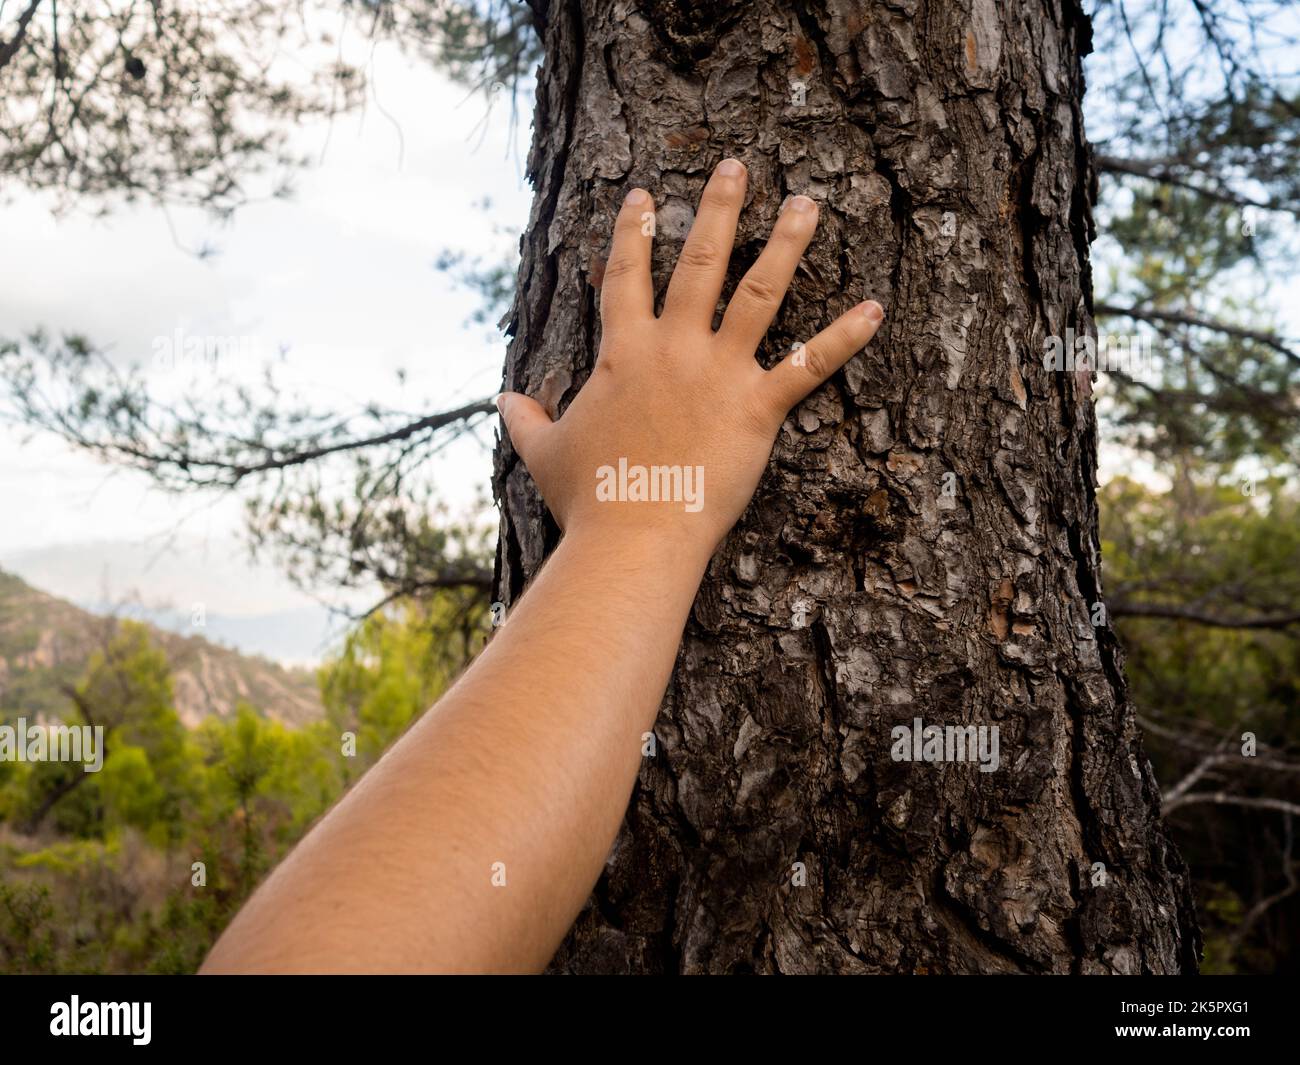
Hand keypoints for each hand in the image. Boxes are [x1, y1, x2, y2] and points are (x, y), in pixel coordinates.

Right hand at [497, 157, 884, 560]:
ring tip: (807, 204)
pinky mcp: (757, 407)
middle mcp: (674, 348)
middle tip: (737, 167)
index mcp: (623, 354)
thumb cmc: (589, 499)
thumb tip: (503, 403)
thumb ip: (525, 421)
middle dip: (719, 209)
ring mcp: (719, 373)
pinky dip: (845, 337)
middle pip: (699, 263)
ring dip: (786, 244)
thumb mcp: (544, 455)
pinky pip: (810, 365)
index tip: (642, 196)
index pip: (626, 277)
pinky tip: (875, 308)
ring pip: (759, 292)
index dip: (633, 233)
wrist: (634, 538)